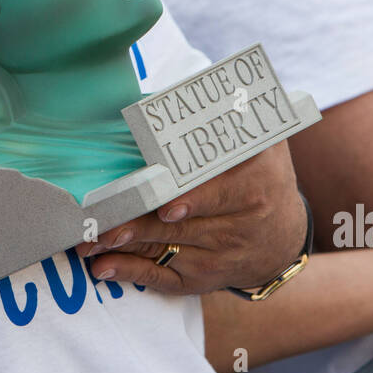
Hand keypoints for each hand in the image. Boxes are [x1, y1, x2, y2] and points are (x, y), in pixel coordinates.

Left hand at [75, 141, 305, 294]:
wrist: (282, 235)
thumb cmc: (261, 176)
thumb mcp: (261, 145)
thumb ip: (233, 120)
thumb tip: (186, 92)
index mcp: (254, 186)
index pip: (219, 193)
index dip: (192, 200)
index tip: (166, 206)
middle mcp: (238, 226)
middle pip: (183, 226)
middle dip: (142, 225)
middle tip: (106, 223)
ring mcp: (219, 257)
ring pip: (167, 251)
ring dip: (126, 246)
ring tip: (91, 240)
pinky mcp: (201, 280)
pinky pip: (162, 278)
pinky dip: (130, 274)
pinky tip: (103, 268)